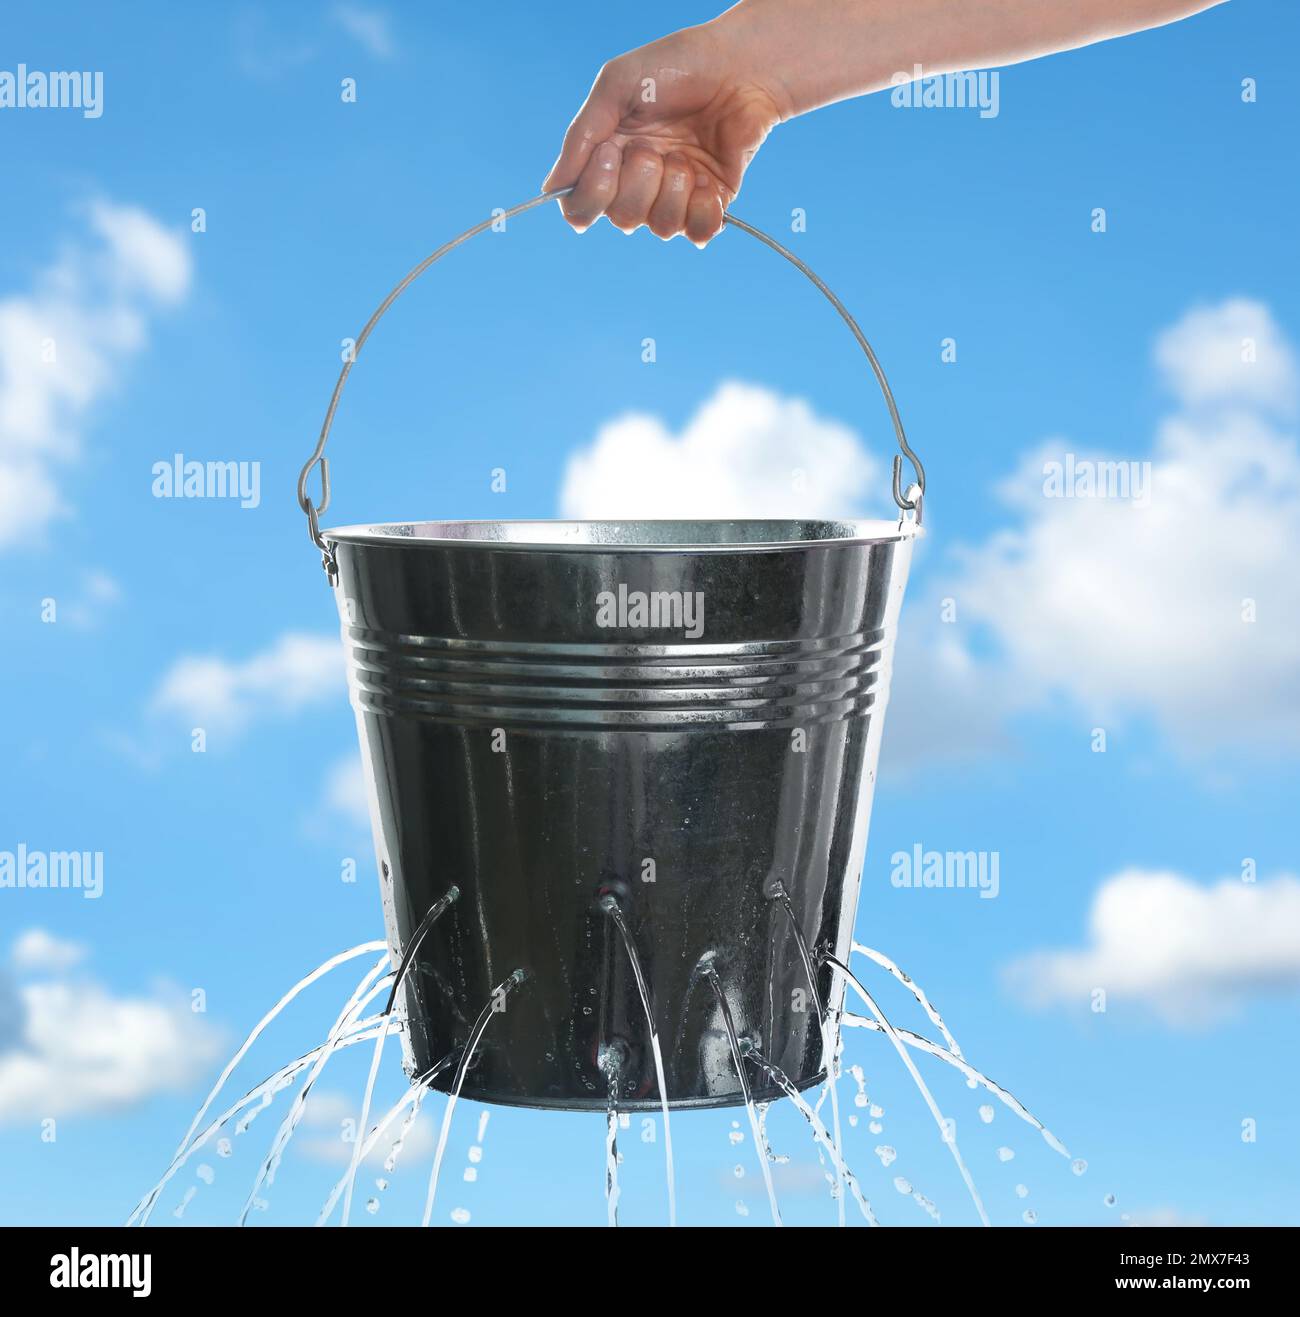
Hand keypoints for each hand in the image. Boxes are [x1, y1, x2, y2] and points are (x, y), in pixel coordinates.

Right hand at [541, 21, 787, 245]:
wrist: (738, 65)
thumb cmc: (674, 66)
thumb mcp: (616, 86)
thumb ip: (582, 136)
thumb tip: (552, 188)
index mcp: (608, 159)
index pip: (581, 207)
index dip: (592, 193)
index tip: (609, 154)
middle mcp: (638, 185)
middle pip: (621, 219)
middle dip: (639, 183)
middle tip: (656, 148)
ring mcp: (675, 196)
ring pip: (660, 228)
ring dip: (673, 189)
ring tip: (687, 155)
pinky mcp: (711, 204)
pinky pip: (697, 234)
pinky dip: (702, 209)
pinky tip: (708, 179)